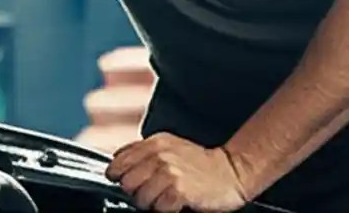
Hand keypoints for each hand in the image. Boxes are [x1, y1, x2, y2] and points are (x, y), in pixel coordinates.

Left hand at [106, 133, 247, 211]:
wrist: (231, 171)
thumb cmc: (200, 163)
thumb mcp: (169, 146)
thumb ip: (143, 151)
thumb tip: (116, 161)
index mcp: (154, 143)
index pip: (118, 162)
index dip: (117, 176)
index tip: (123, 182)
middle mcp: (159, 156)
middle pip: (127, 183)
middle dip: (136, 192)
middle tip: (152, 192)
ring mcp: (169, 173)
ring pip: (141, 199)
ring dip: (152, 204)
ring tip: (166, 198)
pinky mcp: (179, 191)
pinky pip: (159, 209)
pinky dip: (166, 210)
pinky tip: (176, 203)